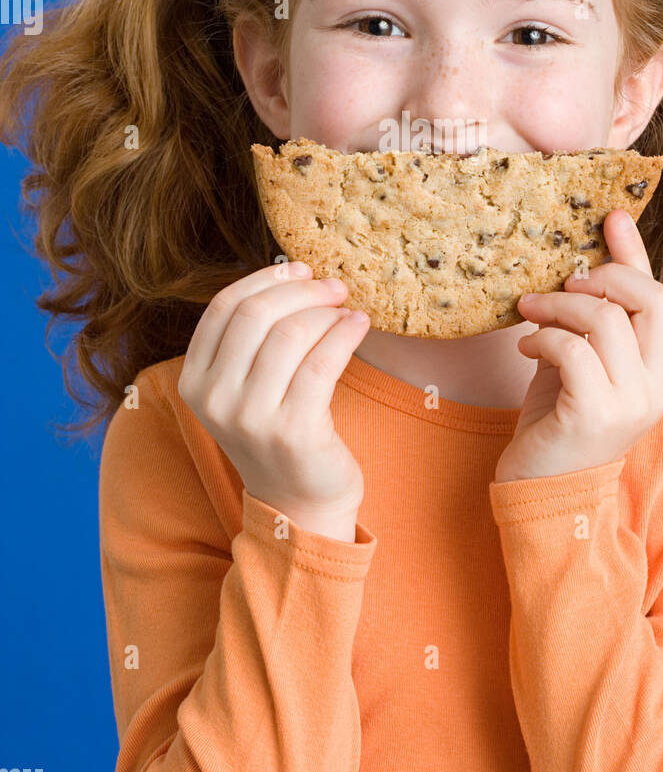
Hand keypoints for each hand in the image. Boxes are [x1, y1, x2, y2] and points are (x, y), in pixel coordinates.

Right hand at [177, 260, 369, 521]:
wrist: (299, 502)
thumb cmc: (278, 429)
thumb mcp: (245, 385)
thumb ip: (252, 337)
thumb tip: (293, 272)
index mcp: (194, 380)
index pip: (224, 307)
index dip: (265, 280)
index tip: (300, 269)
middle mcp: (214, 399)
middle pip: (256, 314)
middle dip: (302, 290)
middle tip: (334, 287)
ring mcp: (250, 418)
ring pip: (291, 334)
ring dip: (327, 312)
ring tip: (348, 311)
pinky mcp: (292, 432)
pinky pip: (322, 362)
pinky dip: (344, 334)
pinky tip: (359, 325)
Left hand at [493, 210, 662, 482]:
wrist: (541, 490)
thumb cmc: (559, 419)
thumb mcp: (582, 358)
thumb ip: (593, 316)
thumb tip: (586, 258)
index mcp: (659, 371)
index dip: (635, 254)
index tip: (609, 217)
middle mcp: (657, 388)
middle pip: (653, 300)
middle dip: (603, 277)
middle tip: (563, 284)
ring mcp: (630, 404)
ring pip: (606, 320)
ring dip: (559, 306)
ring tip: (530, 313)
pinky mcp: (593, 415)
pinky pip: (572, 351)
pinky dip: (543, 338)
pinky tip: (526, 346)